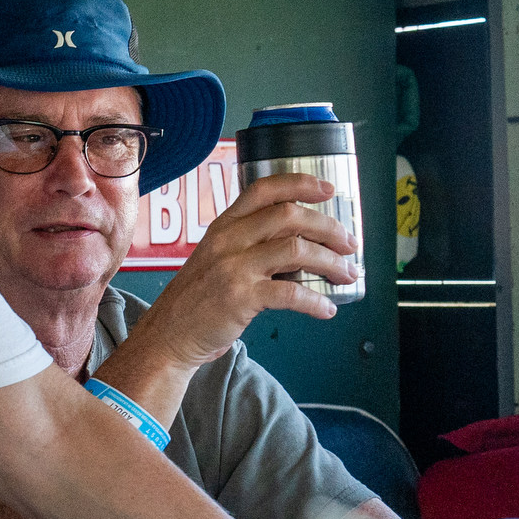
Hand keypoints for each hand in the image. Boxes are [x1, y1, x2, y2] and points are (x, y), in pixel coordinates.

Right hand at [122, 173, 356, 376]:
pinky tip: (326, 309)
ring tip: (346, 274)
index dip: (300, 184)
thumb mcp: (217, 259)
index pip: (264, 189)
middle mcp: (228, 240)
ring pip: (296, 249)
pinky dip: (316, 302)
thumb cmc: (198, 300)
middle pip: (289, 215)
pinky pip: (291, 293)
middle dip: (329, 227)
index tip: (328, 190)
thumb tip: (303, 246)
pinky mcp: (240, 298)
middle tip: (349, 244)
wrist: (169, 335)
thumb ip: (251, 246)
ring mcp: (233, 268)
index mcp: (224, 225)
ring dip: (331, 261)